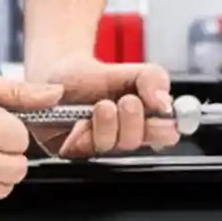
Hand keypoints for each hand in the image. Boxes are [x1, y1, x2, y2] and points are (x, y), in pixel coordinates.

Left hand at [25, 57, 180, 157]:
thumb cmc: (94, 78)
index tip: (162, 111)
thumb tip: (164, 102)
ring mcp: (94, 146)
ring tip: (102, 105)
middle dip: (134, 120)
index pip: (163, 136)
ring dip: (108, 122)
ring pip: (108, 145)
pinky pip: (79, 148)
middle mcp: (119, 139)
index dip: (164, 128)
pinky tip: (81, 119)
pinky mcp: (70, 150)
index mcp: (141, 124)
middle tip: (128, 101)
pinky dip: (82, 130)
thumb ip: (154, 80)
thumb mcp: (131, 70)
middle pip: (134, 142)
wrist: (57, 73)